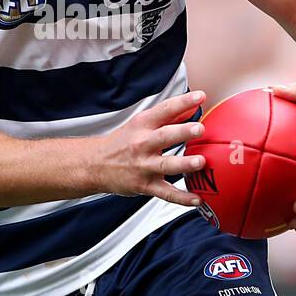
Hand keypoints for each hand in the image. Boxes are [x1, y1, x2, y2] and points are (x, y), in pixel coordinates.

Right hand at [94, 90, 208, 207]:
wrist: (95, 165)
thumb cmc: (121, 143)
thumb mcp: (140, 124)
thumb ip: (167, 116)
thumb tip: (192, 107)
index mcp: (142, 125)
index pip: (164, 110)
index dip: (182, 102)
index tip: (200, 96)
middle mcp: (142, 144)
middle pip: (164, 136)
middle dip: (182, 132)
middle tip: (199, 129)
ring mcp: (144, 166)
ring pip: (166, 165)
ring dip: (184, 164)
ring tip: (200, 161)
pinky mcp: (145, 185)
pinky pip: (166, 193)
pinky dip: (182, 198)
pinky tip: (197, 199)